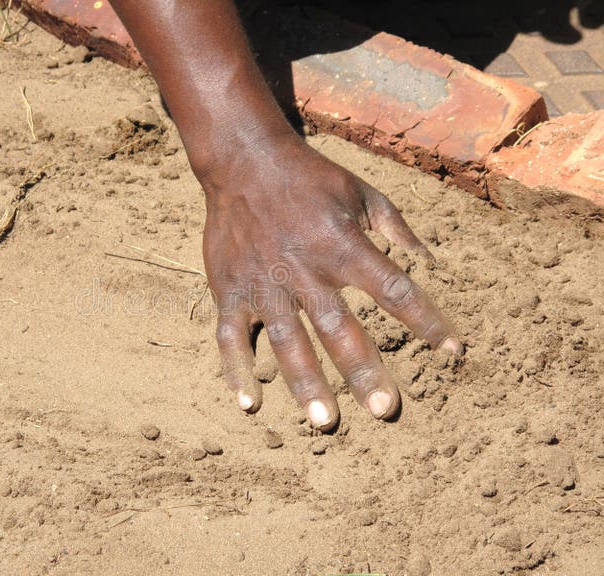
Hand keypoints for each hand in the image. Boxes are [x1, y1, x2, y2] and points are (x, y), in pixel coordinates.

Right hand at [201, 134, 462, 430]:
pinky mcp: (228, 288)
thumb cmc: (309, 177)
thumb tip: (429, 260)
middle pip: (338, 327)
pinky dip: (236, 370)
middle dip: (362, 370)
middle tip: (385, 410)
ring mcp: (262, 282)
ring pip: (286, 340)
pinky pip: (230, 336)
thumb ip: (395, 226)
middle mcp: (303, 268)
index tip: (451, 350)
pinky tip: (249, 403)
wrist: (243, 160)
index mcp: (341, 243)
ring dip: (305, 382)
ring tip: (325, 420)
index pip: (393, 288)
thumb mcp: (360, 190)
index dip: (425, 319)